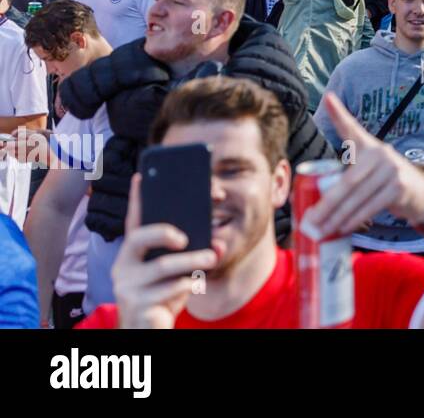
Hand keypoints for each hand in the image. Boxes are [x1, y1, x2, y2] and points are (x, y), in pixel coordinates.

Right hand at [112, 174, 217, 328]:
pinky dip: (189, 284)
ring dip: (193, 260)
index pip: (134, 221)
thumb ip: (191, 253)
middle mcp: (124, 266)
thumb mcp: (177, 271)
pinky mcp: (137, 305)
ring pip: (163, 265)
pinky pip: (170, 288)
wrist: (149, 330)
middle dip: (165, 232)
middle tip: (186, 237)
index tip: (141, 176)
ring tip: (213, 257)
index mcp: (134, 253)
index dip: (136, 199)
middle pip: (140, 238)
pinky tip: (195, 285)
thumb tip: (218, 241)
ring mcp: (127, 286)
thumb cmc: (164, 295)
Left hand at [302, 94, 423, 237]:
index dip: (339, 113)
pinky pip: (370, 206)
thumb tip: (318, 199)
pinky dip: (354, 219)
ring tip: (321, 230)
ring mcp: (391, 169)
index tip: (328, 97)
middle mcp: (381, 153)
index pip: (352, 129)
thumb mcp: (372, 173)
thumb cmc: (390, 186)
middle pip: (346, 181)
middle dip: (326, 204)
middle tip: (309, 221)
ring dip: (336, 217)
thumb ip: (350, 177)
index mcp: (370, 147)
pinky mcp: (399, 187)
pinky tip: (343, 228)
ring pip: (356, 196)